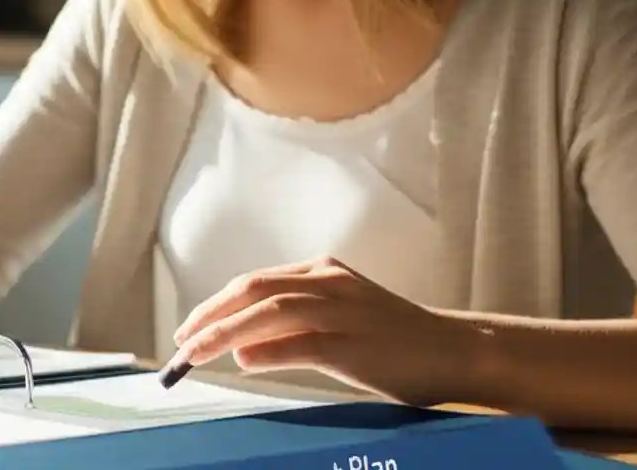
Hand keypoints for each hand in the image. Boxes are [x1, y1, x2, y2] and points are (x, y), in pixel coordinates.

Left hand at [171, 256, 485, 405]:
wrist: (455, 352)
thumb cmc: (393, 344)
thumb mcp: (336, 327)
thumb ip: (289, 335)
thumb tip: (243, 352)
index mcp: (322, 272)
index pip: (253, 282)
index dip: (215, 305)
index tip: (188, 328)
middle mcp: (329, 282)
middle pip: (253, 289)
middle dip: (210, 315)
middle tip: (180, 342)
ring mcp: (343, 310)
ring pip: (269, 312)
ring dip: (225, 333)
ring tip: (194, 353)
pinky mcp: (355, 343)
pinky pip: (301, 343)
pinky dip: (267, 352)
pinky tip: (243, 363)